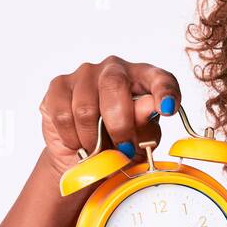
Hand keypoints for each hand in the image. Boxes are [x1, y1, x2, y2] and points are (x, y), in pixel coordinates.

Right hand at [37, 56, 182, 178]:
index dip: (164, 91)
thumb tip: (149, 107)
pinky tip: (79, 144)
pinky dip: (73, 138)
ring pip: (85, 108)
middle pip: (113, 86)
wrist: (85, 158)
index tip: (167, 109)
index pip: (159, 77)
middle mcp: (114, 68)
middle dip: (119, 125)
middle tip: (123, 149)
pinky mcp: (58, 86)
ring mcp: (84, 74)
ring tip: (97, 150)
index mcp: (144, 78)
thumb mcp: (141, 141)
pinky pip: (63, 115)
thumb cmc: (121, 145)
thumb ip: (146, 124)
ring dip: (93, 139)